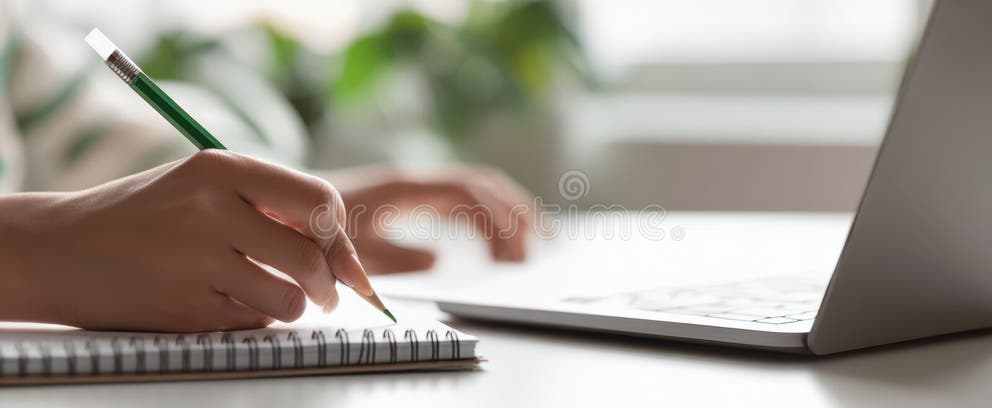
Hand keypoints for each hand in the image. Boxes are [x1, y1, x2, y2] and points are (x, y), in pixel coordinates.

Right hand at [0, 150, 367, 331]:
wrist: (62, 249)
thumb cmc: (149, 215)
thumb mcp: (205, 185)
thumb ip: (271, 206)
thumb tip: (345, 255)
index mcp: (221, 169)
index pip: (319, 199)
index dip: (340, 234)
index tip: (339, 253)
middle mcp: (211, 211)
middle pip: (312, 257)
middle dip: (331, 283)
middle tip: (327, 292)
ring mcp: (196, 262)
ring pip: (290, 299)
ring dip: (293, 305)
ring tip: (274, 296)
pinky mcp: (185, 308)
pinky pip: (253, 323)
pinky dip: (255, 320)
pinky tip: (228, 303)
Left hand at [328, 165, 532, 274]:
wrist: (282, 206)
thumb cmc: (312, 227)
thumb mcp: (349, 246)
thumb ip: (391, 255)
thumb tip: (438, 259)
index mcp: (405, 188)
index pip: (466, 193)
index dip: (495, 220)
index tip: (508, 256)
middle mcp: (417, 182)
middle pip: (484, 186)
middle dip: (517, 215)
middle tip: (540, 250)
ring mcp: (419, 188)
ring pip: (481, 190)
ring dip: (513, 212)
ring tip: (543, 240)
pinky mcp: (416, 200)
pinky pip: (466, 202)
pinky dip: (493, 217)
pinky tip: (507, 240)